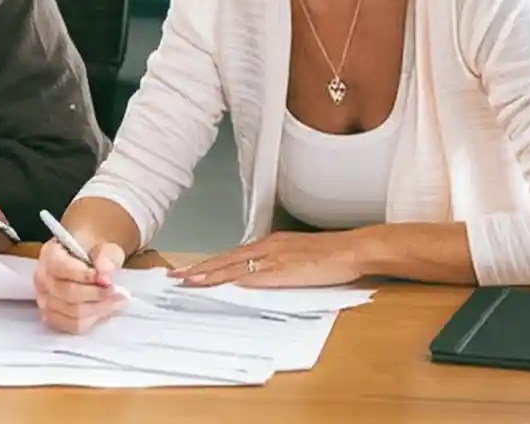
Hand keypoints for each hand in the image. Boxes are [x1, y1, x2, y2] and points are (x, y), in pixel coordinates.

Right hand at [33, 240, 126, 333]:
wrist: (91, 260)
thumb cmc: (95, 251)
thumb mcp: (105, 248)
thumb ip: (105, 260)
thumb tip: (105, 279)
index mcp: (50, 254)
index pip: (62, 269)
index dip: (84, 276)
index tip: (105, 279)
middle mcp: (42, 278)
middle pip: (68, 293)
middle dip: (96, 294)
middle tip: (117, 292)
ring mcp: (44, 300)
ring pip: (72, 312)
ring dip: (98, 308)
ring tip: (116, 300)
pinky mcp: (52, 317)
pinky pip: (72, 326)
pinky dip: (91, 320)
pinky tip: (103, 309)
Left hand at [172, 231, 363, 287]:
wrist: (352, 249)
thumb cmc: (331, 254)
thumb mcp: (297, 255)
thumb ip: (278, 264)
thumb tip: (261, 276)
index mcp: (271, 243)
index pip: (233, 255)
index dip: (211, 264)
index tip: (192, 271)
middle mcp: (268, 247)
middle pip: (227, 259)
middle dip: (201, 269)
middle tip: (177, 277)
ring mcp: (274, 258)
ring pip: (235, 267)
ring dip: (211, 275)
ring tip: (189, 282)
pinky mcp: (284, 270)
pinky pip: (255, 277)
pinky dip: (236, 281)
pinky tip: (223, 286)